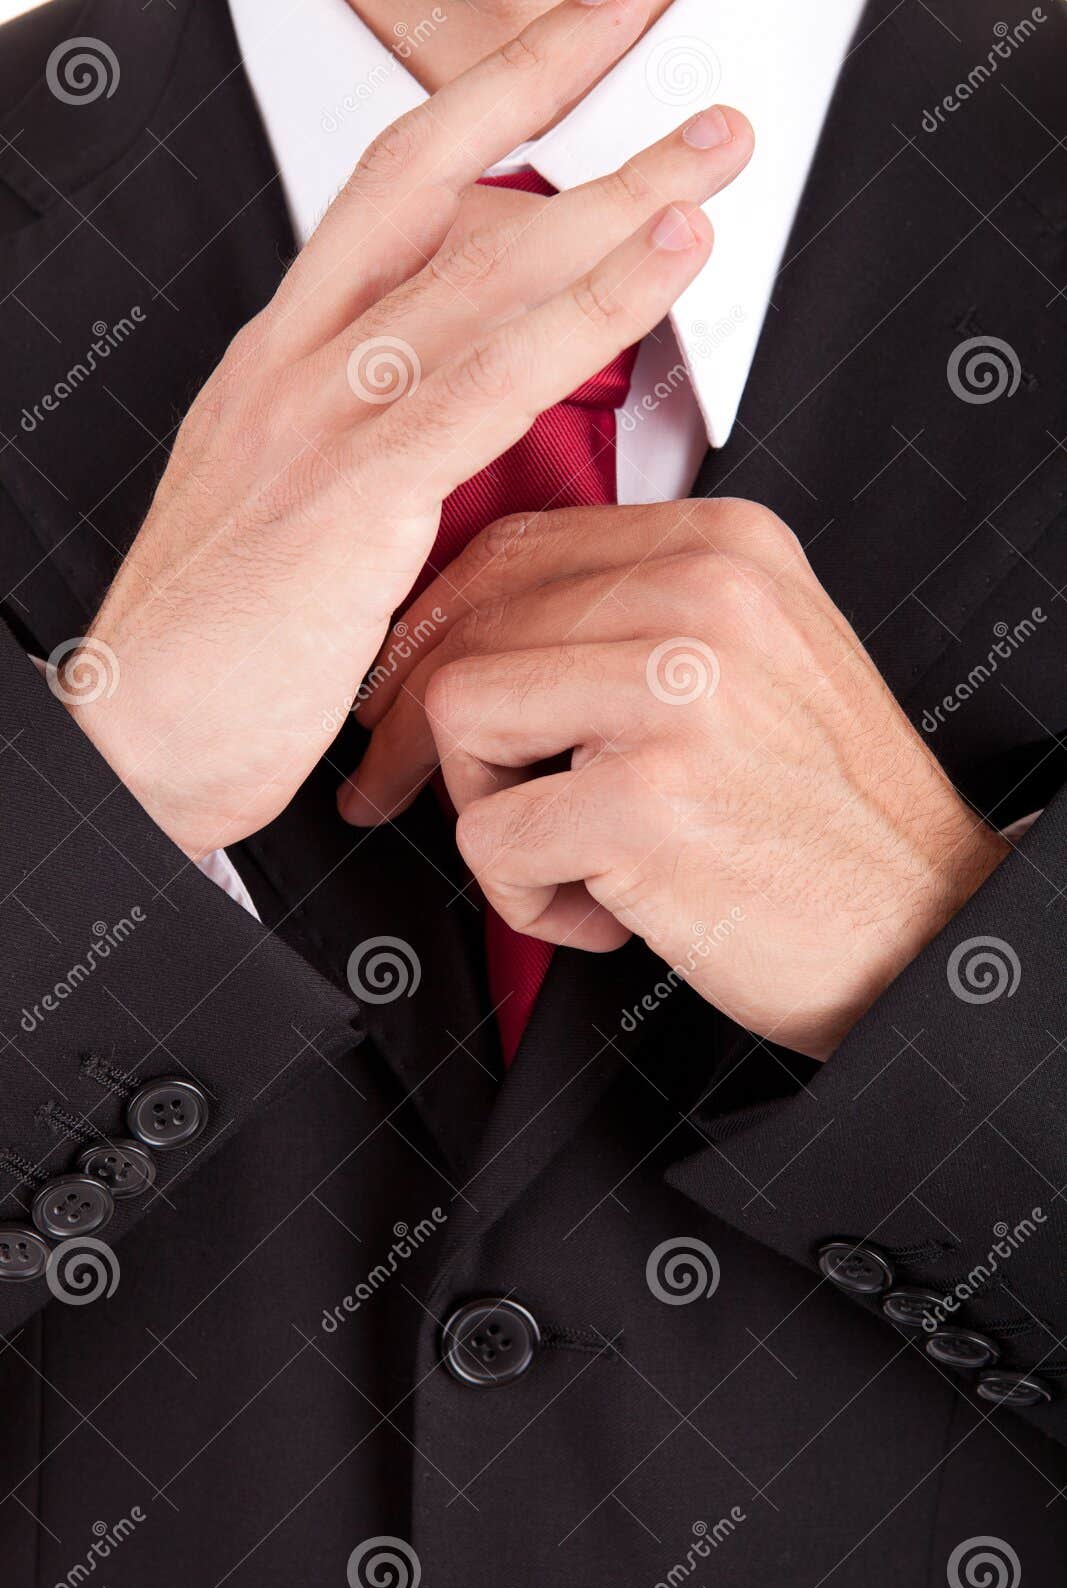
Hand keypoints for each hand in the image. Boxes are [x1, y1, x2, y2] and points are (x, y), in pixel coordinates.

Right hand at [64, 0, 752, 857]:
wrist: (140, 744)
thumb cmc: (217, 653)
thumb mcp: (292, 515)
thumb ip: (371, 449)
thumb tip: (457, 420)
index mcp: (283, 362)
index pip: (395, 186)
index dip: (490, 97)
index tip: (574, 43)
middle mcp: (298, 363)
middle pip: (446, 190)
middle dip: (560, 96)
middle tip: (660, 52)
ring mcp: (320, 418)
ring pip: (484, 272)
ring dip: (614, 198)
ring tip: (709, 156)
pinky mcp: (353, 496)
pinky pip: (488, 380)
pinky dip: (586, 313)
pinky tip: (659, 268)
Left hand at [339, 500, 1009, 1059]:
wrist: (917, 931)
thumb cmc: (818, 812)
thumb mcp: (750, 661)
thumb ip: (627, 615)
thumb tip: (454, 625)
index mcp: (725, 544)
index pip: (514, 547)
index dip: (429, 631)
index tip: (398, 699)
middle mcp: (705, 596)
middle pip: (467, 627)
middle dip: (413, 730)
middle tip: (397, 793)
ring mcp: (681, 694)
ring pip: (458, 714)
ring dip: (484, 807)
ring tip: (568, 852)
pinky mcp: (651, 802)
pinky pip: (491, 835)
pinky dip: (528, 897)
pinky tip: (609, 911)